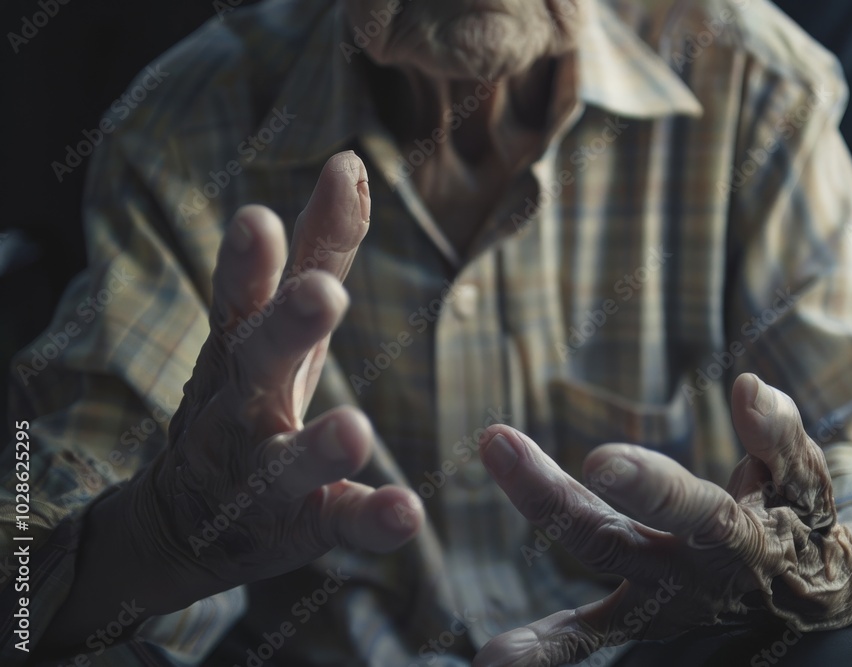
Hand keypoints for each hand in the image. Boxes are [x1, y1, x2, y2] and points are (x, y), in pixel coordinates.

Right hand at [140, 151, 423, 589]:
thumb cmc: (248, 392)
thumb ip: (319, 247)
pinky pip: (332, 523)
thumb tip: (350, 159)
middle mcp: (241, 403)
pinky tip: (405, 512)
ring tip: (354, 429)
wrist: (188, 514)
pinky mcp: (295, 525)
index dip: (254, 257)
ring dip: (316, 446)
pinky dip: (368, 520)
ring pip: (282, 461)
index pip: (246, 292)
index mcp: (239, 346)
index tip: (262, 216)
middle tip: (320, 295)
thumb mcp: (277, 320)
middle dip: (284, 325)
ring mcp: (261, 470)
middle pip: (255, 360)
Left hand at [473, 373, 851, 666]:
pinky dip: (548, 648)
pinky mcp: (638, 618)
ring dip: (542, 608)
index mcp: (737, 540)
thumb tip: (747, 387)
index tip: (599, 460)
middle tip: (499, 444)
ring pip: (592, 596)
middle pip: (611, 541)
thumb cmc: (800, 520)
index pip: (693, 513)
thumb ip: (779, 436)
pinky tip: (494, 660)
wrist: (812, 594)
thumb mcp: (805, 478)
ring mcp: (658, 605)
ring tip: (489, 649)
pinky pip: (589, 636)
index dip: (650, 488)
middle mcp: (688, 579)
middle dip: (551, 497)